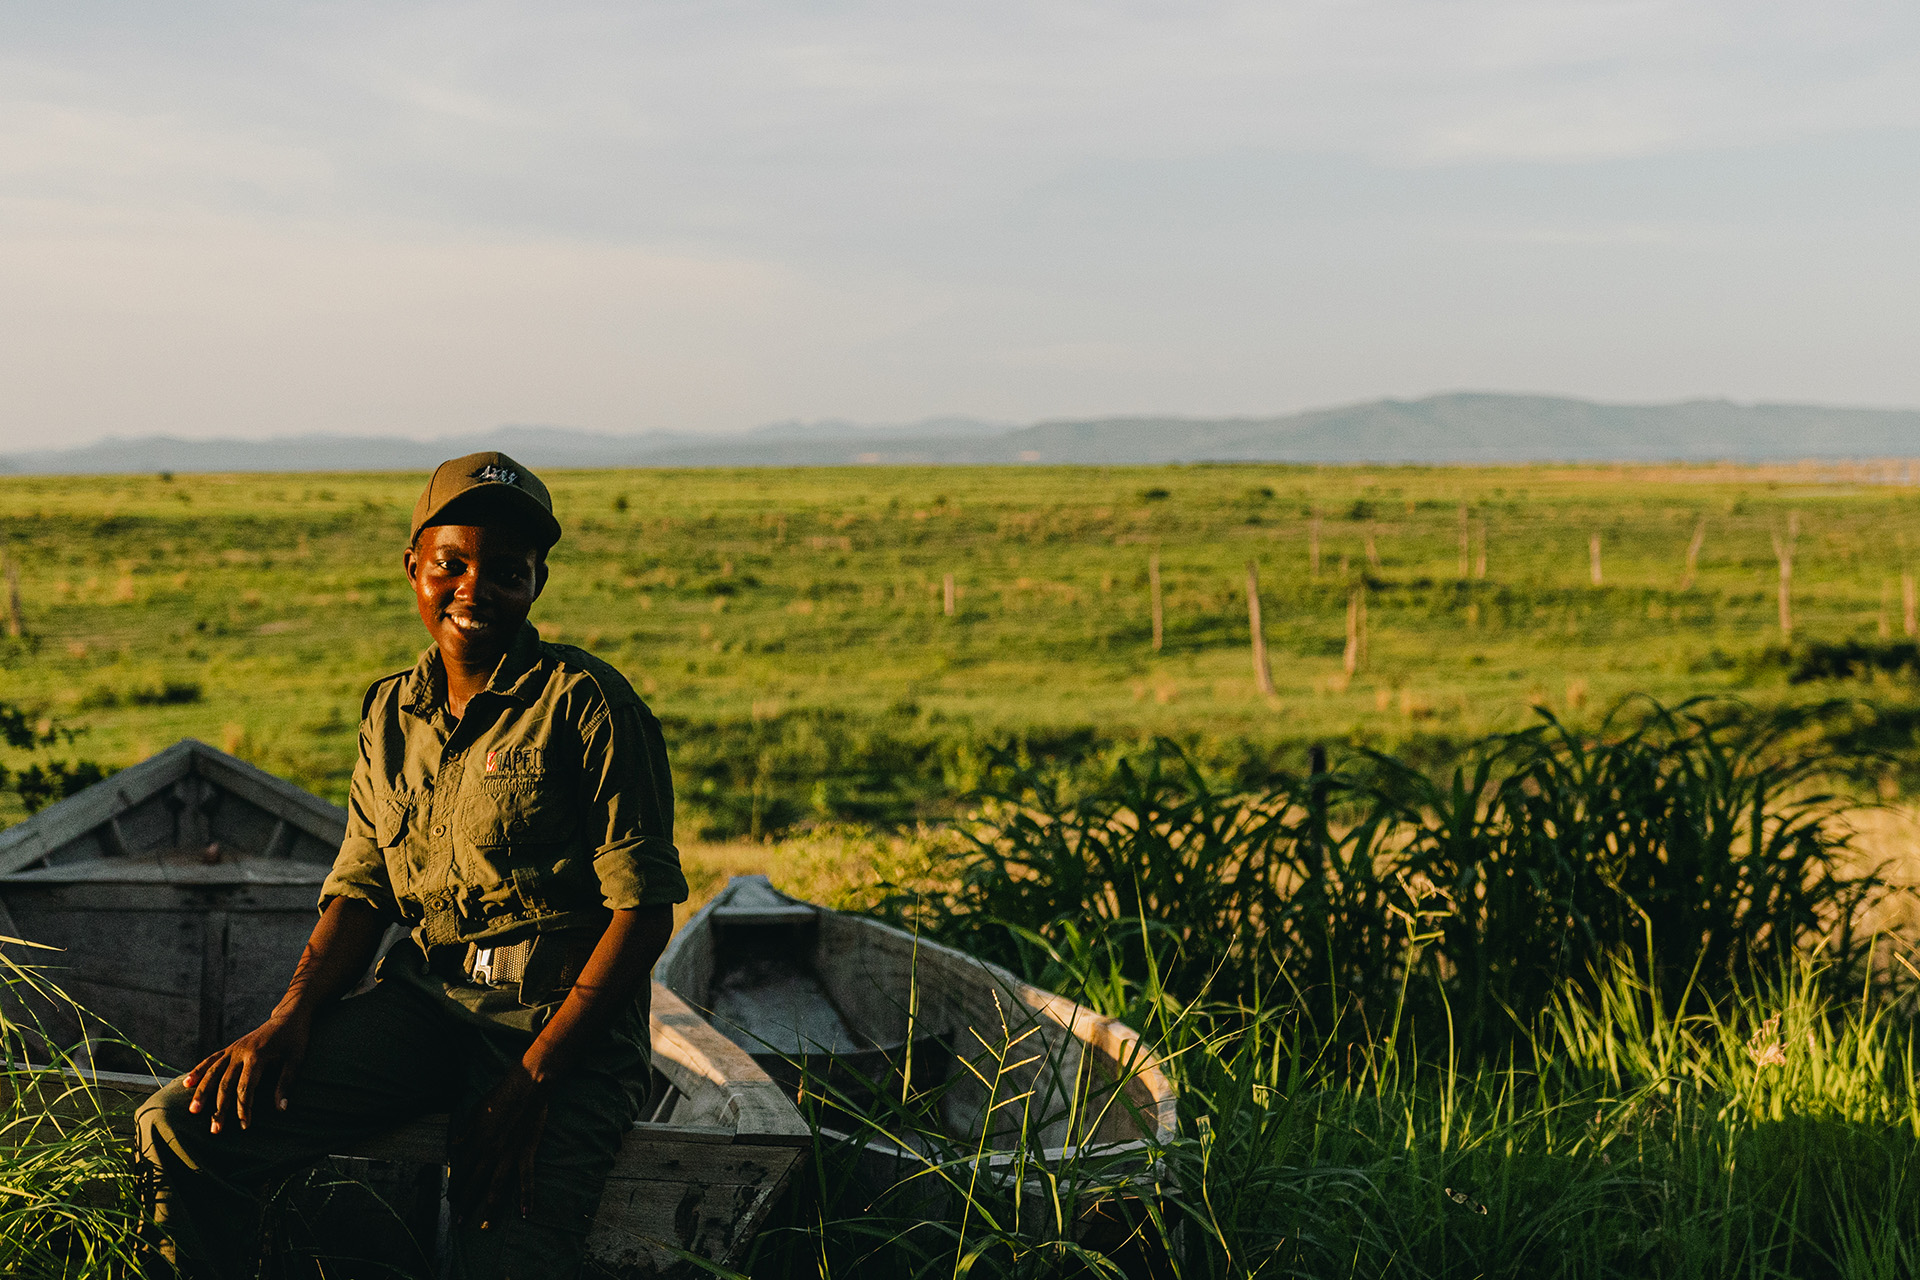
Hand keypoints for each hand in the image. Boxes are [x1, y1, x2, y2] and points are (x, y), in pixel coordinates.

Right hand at [182, 1010, 311, 1134]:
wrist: (289, 1016)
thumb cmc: (295, 1039)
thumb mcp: (297, 1059)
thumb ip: (286, 1083)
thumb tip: (281, 1109)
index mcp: (257, 1056)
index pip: (245, 1087)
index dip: (243, 1107)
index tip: (244, 1125)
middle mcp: (241, 1052)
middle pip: (225, 1084)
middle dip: (220, 1108)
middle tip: (215, 1130)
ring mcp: (233, 1049)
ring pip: (213, 1073)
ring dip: (202, 1093)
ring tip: (193, 1111)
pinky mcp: (231, 1047)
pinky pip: (211, 1060)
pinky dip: (198, 1071)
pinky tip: (186, 1083)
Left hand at [450, 1064, 549, 1229]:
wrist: (527, 1088)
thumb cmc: (501, 1095)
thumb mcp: (476, 1110)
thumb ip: (465, 1130)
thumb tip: (454, 1145)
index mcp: (476, 1141)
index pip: (461, 1168)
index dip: (454, 1184)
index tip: (450, 1197)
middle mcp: (490, 1152)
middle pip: (475, 1182)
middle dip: (465, 1203)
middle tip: (459, 1220)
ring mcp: (508, 1155)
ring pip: (496, 1187)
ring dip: (489, 1208)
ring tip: (484, 1225)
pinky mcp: (525, 1153)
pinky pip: (526, 1179)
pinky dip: (526, 1196)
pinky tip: (526, 1212)